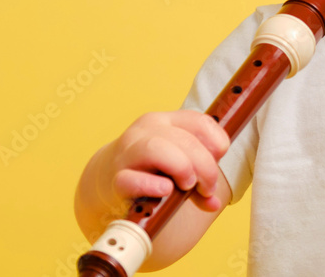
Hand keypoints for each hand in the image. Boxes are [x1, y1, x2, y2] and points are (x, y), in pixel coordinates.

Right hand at [99, 110, 230, 214]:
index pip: (199, 121)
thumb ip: (199, 179)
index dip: (217, 142)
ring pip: (157, 148)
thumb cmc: (150, 169)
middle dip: (204, 166)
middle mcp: (146, 131)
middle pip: (184, 139)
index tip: (219, 161)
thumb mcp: (177, 164)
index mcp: (166, 121)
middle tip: (207, 187)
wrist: (105, 179)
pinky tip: (165, 190)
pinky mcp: (116, 179)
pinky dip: (151, 185)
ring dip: (181, 167)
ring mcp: (128, 152)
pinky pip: (132, 179)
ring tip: (188, 185)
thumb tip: (213, 202)